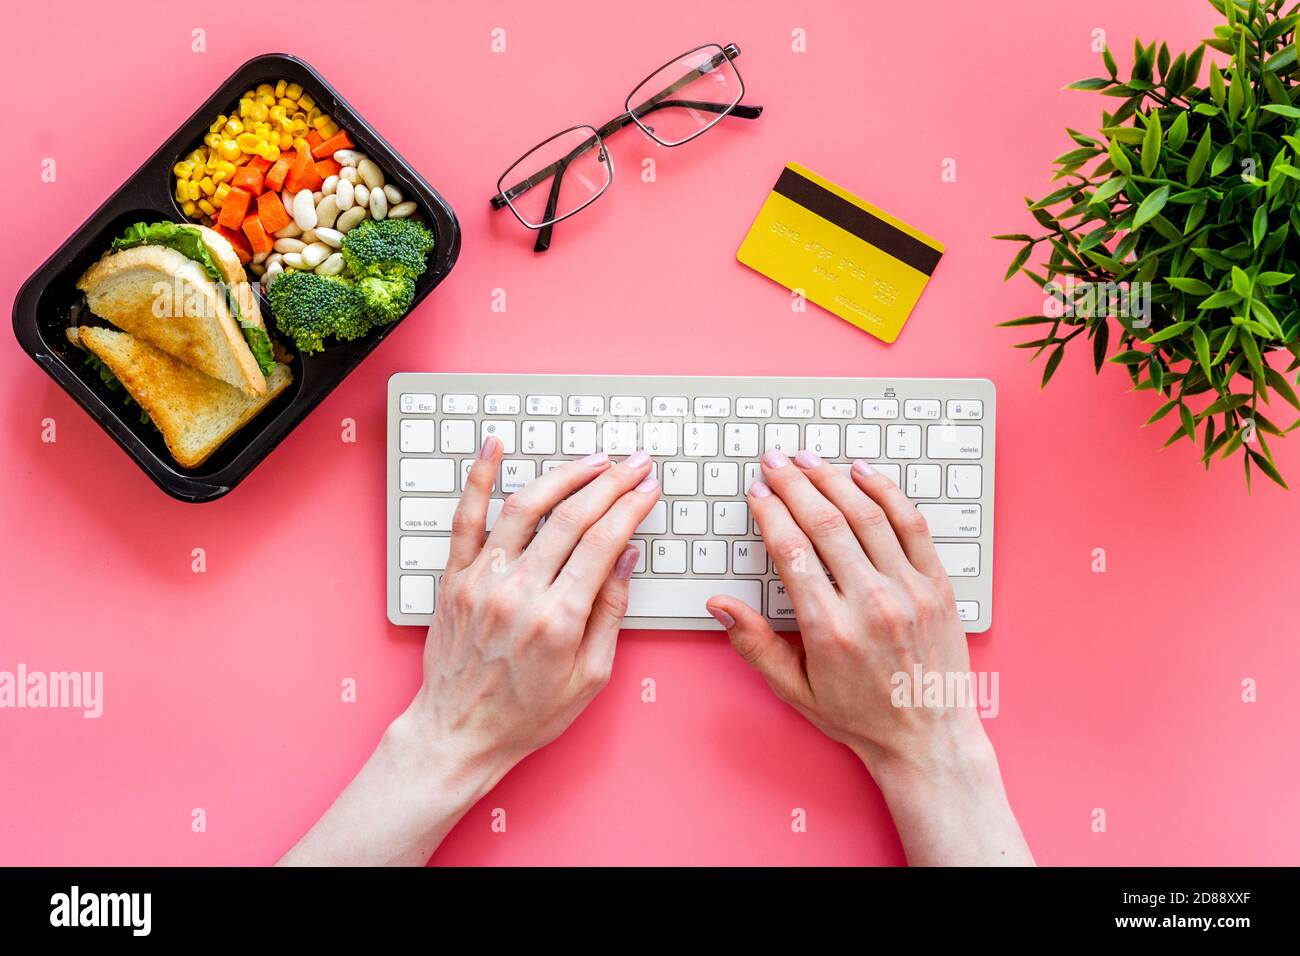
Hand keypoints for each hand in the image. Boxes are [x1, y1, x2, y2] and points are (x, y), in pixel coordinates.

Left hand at [280, 439, 658, 865]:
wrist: (458, 732)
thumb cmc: (527, 713)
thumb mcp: (590, 676)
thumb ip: (610, 612)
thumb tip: (626, 557)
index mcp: (557, 619)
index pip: (603, 542)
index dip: (632, 507)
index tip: (649, 488)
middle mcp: (518, 592)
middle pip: (571, 517)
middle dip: (611, 482)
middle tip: (635, 463)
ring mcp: (481, 581)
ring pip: (524, 506)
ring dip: (563, 474)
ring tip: (592, 459)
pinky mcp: (454, 578)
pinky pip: (464, 518)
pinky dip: (478, 478)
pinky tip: (494, 446)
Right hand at [706, 450, 1032, 865]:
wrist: (928, 739)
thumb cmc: (860, 716)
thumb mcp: (795, 689)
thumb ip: (754, 644)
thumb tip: (720, 605)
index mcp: (830, 631)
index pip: (792, 551)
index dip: (771, 512)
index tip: (757, 492)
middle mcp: (872, 605)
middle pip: (827, 523)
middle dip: (795, 484)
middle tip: (775, 461)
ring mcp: (910, 592)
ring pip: (868, 516)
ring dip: (834, 479)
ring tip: (810, 460)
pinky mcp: (938, 587)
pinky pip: (912, 525)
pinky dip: (887, 493)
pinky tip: (864, 474)